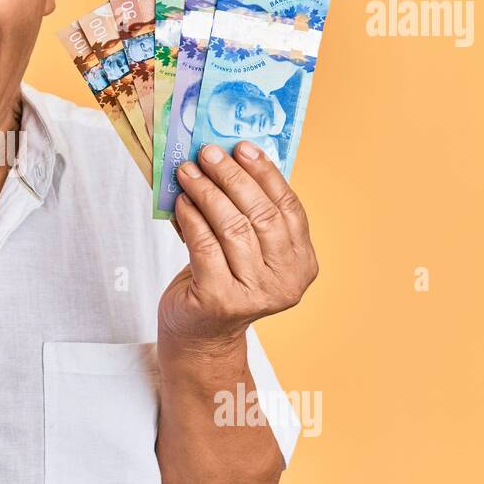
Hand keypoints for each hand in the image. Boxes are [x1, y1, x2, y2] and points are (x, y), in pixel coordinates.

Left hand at [159, 141, 317, 356]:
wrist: (200, 336)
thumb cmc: (222, 283)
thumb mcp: (246, 250)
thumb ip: (248, 213)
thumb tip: (227, 159)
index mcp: (302, 264)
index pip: (288, 208)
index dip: (266, 174)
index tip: (242, 148)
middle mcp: (286, 282)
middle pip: (261, 215)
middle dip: (232, 178)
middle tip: (208, 153)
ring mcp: (255, 294)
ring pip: (233, 228)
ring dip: (207, 193)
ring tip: (188, 172)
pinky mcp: (221, 299)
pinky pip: (205, 245)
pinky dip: (192, 218)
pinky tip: (181, 202)